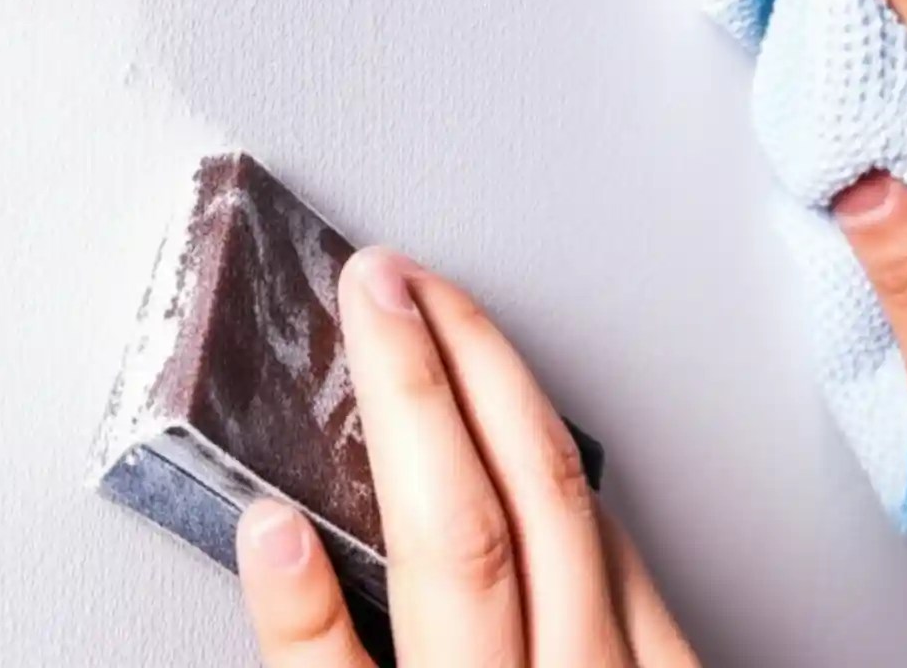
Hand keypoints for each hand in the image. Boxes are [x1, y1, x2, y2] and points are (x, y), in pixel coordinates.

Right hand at [233, 248, 698, 666]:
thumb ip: (313, 661)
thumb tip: (277, 535)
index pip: (436, 533)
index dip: (398, 402)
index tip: (359, 305)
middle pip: (519, 497)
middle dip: (451, 362)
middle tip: (396, 278)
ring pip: (583, 507)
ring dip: (511, 391)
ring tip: (451, 321)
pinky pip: (629, 554)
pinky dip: (563, 478)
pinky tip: (523, 434)